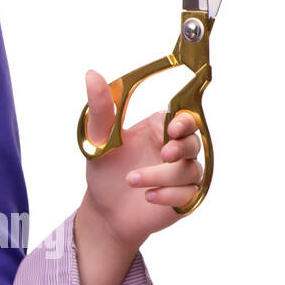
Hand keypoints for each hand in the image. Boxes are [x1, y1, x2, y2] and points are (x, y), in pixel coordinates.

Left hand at [80, 68, 201, 249]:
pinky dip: (168, 195)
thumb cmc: (104, 170)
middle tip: (165, 153)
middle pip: (193, 142)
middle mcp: (174, 150)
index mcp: (157, 130)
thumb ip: (100, 108)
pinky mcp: (184, 198)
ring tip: (131, 180)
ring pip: (188, 171)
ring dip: (160, 175)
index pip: (183, 118)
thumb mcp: (98, 139)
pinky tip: (148, 196)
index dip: (183, 122)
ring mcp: (181, 175)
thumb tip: (91, 74)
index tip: (172, 128)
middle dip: (182, 147)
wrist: (104, 210)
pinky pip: (189, 194)